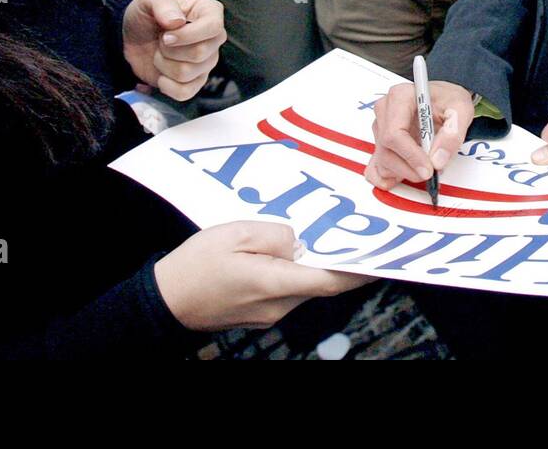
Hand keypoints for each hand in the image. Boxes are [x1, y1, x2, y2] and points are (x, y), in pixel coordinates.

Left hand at [122, 0, 225, 100]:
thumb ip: (161, 2)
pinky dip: (167, 86)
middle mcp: (214, 38)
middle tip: (159, 41)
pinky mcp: (196, 81)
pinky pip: (186, 92)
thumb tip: (176, 22)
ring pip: (188, 73)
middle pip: (200, 53)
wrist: (132, 38)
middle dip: (169, 50)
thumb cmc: (145, 14)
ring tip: (159, 54)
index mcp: (209, 12)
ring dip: (164, 65)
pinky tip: (161, 74)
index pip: (213, 27)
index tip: (165, 35)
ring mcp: (207, 61)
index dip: (187, 35)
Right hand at [154, 221, 369, 331]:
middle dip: (339, 263)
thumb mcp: (237, 234)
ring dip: (314, 266)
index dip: (359, 271)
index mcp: (273, 283)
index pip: (329, 281)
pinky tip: (287, 254)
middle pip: (320, 283)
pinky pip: (287, 290)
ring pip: (303, 286)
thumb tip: (299, 242)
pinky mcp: (260, 313)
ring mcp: (269, 313)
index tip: (382, 261)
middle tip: (357, 239)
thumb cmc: (196, 265)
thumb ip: (276, 235)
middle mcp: (277, 305)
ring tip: (320, 238)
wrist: (165, 300)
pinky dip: (295, 273)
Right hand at [364, 80, 473, 189]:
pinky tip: (403, 176)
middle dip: (410, 168)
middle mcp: (385, 110)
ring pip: (383, 161)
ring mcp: (380, 128)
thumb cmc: (448, 100)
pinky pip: (375, 167)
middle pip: (387, 150)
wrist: (444, 100)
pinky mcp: (379, 143)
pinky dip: (388, 177)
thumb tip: (438, 159)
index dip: (410, 156)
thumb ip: (453, 133)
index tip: (428, 169)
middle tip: (431, 171)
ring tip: (426, 165)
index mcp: (400, 97)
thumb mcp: (460, 109)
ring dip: (405, 172)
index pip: (394, 133)